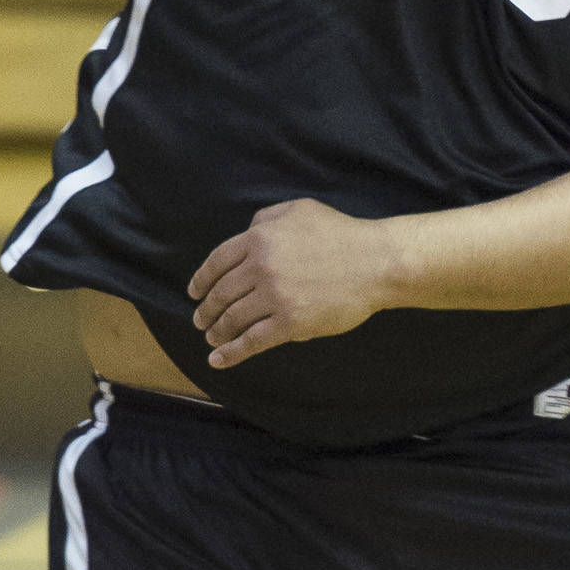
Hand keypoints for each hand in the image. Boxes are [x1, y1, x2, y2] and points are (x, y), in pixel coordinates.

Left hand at [189, 197, 396, 365]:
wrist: (375, 262)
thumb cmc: (341, 234)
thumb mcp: (301, 209)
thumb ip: (267, 218)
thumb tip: (247, 232)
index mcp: (261, 238)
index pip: (218, 262)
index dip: (201, 280)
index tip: (194, 292)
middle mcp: (262, 267)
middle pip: (221, 293)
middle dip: (206, 310)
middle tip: (200, 320)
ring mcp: (275, 296)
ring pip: (233, 319)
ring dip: (217, 331)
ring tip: (213, 338)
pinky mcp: (289, 323)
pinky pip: (251, 342)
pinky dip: (231, 353)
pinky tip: (219, 360)